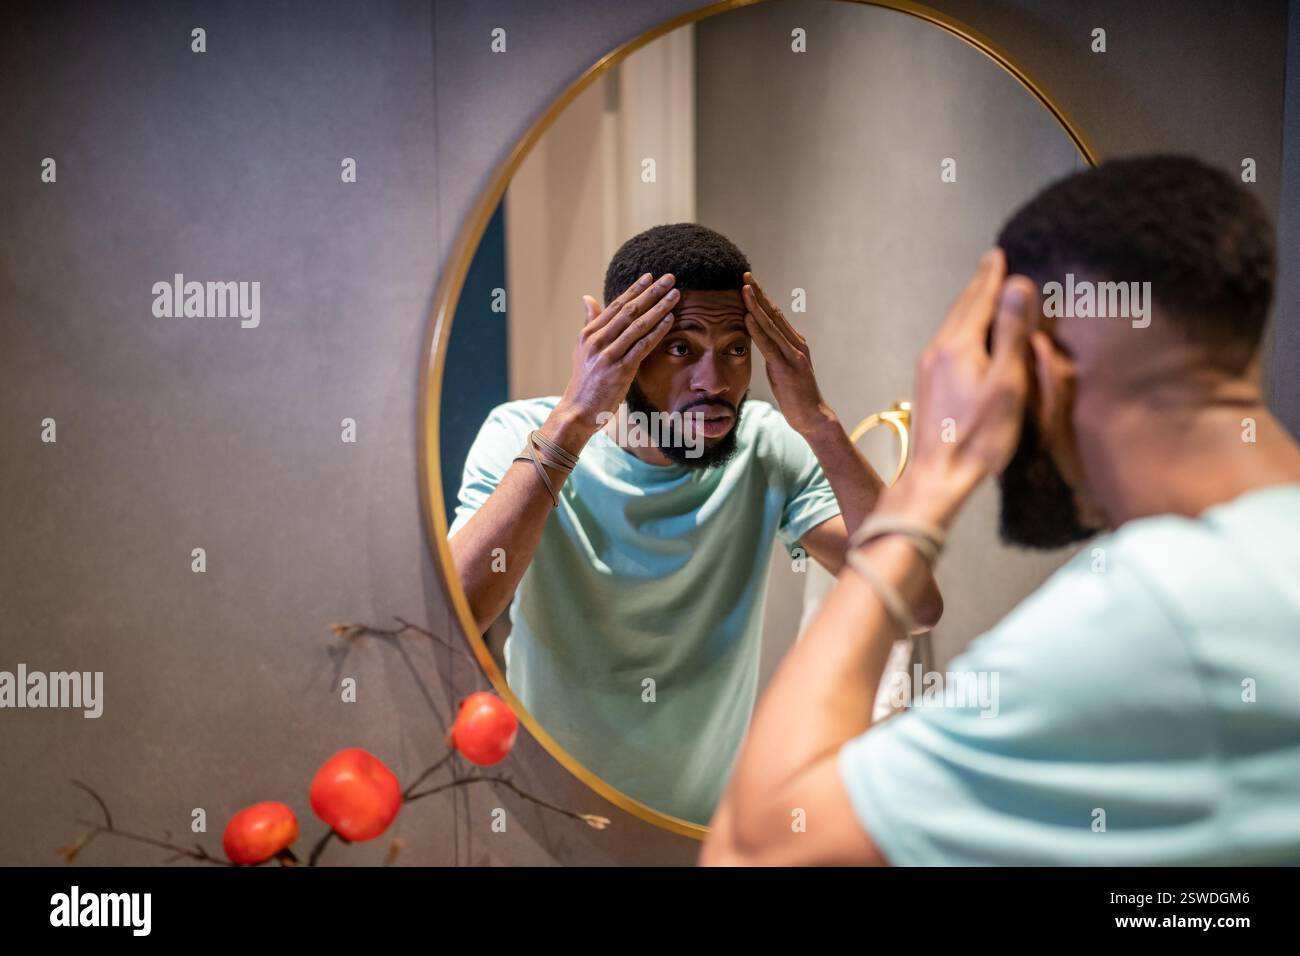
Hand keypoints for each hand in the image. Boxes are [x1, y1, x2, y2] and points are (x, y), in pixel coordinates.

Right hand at [552, 273, 679, 435]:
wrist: (577, 411)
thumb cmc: (584, 381)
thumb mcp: (582, 349)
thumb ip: (590, 323)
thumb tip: (587, 297)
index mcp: (589, 333)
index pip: (616, 306)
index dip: (635, 290)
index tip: (650, 277)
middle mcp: (597, 341)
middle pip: (629, 311)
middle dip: (651, 293)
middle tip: (669, 278)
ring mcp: (608, 355)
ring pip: (638, 325)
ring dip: (659, 308)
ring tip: (675, 295)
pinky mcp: (619, 371)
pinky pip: (642, 346)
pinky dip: (657, 331)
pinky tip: (669, 320)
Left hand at [742, 271, 831, 434]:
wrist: (812, 415)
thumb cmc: (795, 394)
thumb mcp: (781, 369)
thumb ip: (773, 352)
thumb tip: (759, 340)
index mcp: (794, 343)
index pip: (775, 316)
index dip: (761, 298)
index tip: (748, 283)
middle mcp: (795, 344)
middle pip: (773, 313)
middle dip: (758, 294)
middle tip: (745, 275)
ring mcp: (792, 355)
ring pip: (771, 325)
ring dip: (755, 306)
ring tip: (744, 288)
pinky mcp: (787, 367)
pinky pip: (769, 345)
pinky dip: (757, 330)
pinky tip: (748, 317)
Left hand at [891, 248, 1037, 526]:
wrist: (937, 475)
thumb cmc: (979, 435)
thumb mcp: (1006, 382)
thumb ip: (1011, 332)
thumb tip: (1018, 284)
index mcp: (959, 344)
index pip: (979, 298)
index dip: (992, 276)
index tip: (998, 254)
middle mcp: (938, 349)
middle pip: (961, 308)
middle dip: (979, 285)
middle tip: (992, 263)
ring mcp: (928, 367)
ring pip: (952, 324)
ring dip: (969, 305)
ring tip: (983, 291)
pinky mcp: (926, 383)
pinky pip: (946, 341)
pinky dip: (962, 325)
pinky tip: (967, 334)